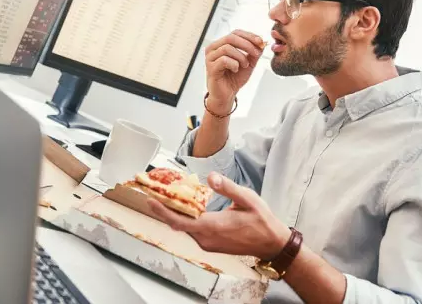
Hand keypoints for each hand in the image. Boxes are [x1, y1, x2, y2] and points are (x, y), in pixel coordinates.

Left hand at [148, 173, 290, 259]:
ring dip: (176, 214)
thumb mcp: (247, 199)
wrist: (271, 243)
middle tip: (155, 192)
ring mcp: (208, 244)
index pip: (179, 221)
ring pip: (185, 228)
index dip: (162, 211)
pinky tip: (186, 208)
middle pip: (178, 224)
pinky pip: (192, 231)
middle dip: (166, 208)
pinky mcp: (210, 245)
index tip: (150, 200)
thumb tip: (211, 177)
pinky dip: (186, 220)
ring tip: (168, 197)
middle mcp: (206, 238)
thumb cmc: (261, 221)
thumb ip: (227, 187)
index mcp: (213, 226)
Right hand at [204, 30, 263, 112]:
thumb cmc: (235, 78)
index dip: (249, 35)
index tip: (261, 42)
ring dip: (241, 57)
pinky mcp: (210, 67)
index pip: (235, 33)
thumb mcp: (249, 63)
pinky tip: (235, 70)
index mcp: (222, 44)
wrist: (227, 94)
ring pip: (227, 48)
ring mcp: (210, 57)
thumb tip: (263, 42)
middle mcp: (213, 48)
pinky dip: (234, 64)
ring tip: (244, 65)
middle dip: (247, 44)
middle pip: (231, 37)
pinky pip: (224, 60)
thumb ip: (254, 52)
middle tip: (256, 54)